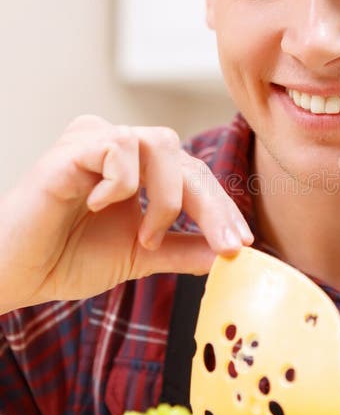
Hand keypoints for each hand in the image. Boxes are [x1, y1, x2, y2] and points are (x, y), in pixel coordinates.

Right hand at [0, 115, 252, 311]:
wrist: (15, 273)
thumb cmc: (65, 258)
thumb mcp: (139, 256)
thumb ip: (181, 249)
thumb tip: (229, 253)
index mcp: (135, 166)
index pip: (192, 174)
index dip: (220, 206)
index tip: (241, 242)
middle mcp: (117, 145)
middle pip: (185, 159)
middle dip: (211, 206)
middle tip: (226, 245)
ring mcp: (94, 141)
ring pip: (161, 144)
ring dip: (165, 198)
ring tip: (144, 236)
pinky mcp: (70, 148)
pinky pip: (119, 148)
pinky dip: (122, 183)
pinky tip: (99, 207)